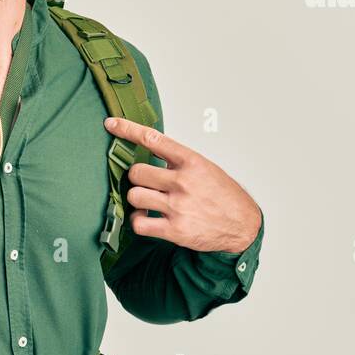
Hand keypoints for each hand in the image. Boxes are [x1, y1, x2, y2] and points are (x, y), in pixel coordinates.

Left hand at [104, 116, 261, 253]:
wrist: (243, 225)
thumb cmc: (223, 195)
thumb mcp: (205, 168)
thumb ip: (178, 161)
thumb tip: (148, 152)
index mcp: (192, 162)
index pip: (153, 139)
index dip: (128, 129)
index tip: (111, 124)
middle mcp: (184, 182)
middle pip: (136, 172)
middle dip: (137, 178)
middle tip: (147, 183)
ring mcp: (178, 206)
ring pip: (134, 196)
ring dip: (137, 199)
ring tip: (149, 202)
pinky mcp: (174, 230)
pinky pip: (138, 223)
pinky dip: (138, 221)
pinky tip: (147, 218)